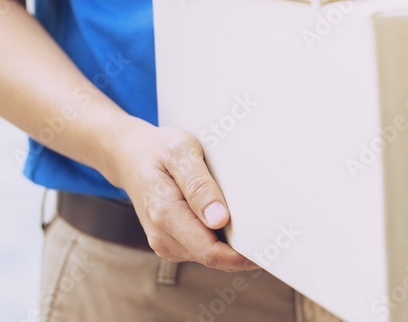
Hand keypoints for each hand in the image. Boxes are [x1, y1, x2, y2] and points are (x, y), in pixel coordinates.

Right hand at [101, 117, 258, 271]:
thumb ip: (199, 186)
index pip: (210, 251)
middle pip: (213, 257)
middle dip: (244, 252)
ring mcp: (166, 242)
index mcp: (165, 214)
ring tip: (259, 225)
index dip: (242, 256)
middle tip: (277, 237)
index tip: (271, 248)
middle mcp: (163, 236)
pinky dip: (222, 242)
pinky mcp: (172, 241)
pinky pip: (203, 248)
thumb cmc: (159, 149)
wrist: (129, 156)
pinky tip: (237, 223)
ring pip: (209, 256)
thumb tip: (219, 220)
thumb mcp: (180, 153)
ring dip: (234, 247)